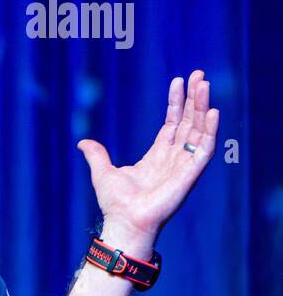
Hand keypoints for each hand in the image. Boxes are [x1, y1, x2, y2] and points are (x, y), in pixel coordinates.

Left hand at [77, 69, 218, 255]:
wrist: (124, 221)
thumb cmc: (116, 203)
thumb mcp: (102, 172)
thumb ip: (97, 155)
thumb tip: (82, 142)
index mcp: (157, 156)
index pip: (172, 123)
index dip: (176, 103)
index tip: (178, 82)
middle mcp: (174, 158)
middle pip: (189, 122)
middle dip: (194, 99)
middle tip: (199, 74)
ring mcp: (184, 165)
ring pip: (198, 130)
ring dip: (203, 108)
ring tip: (205, 85)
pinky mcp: (190, 174)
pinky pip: (203, 150)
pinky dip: (209, 132)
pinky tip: (212, 113)